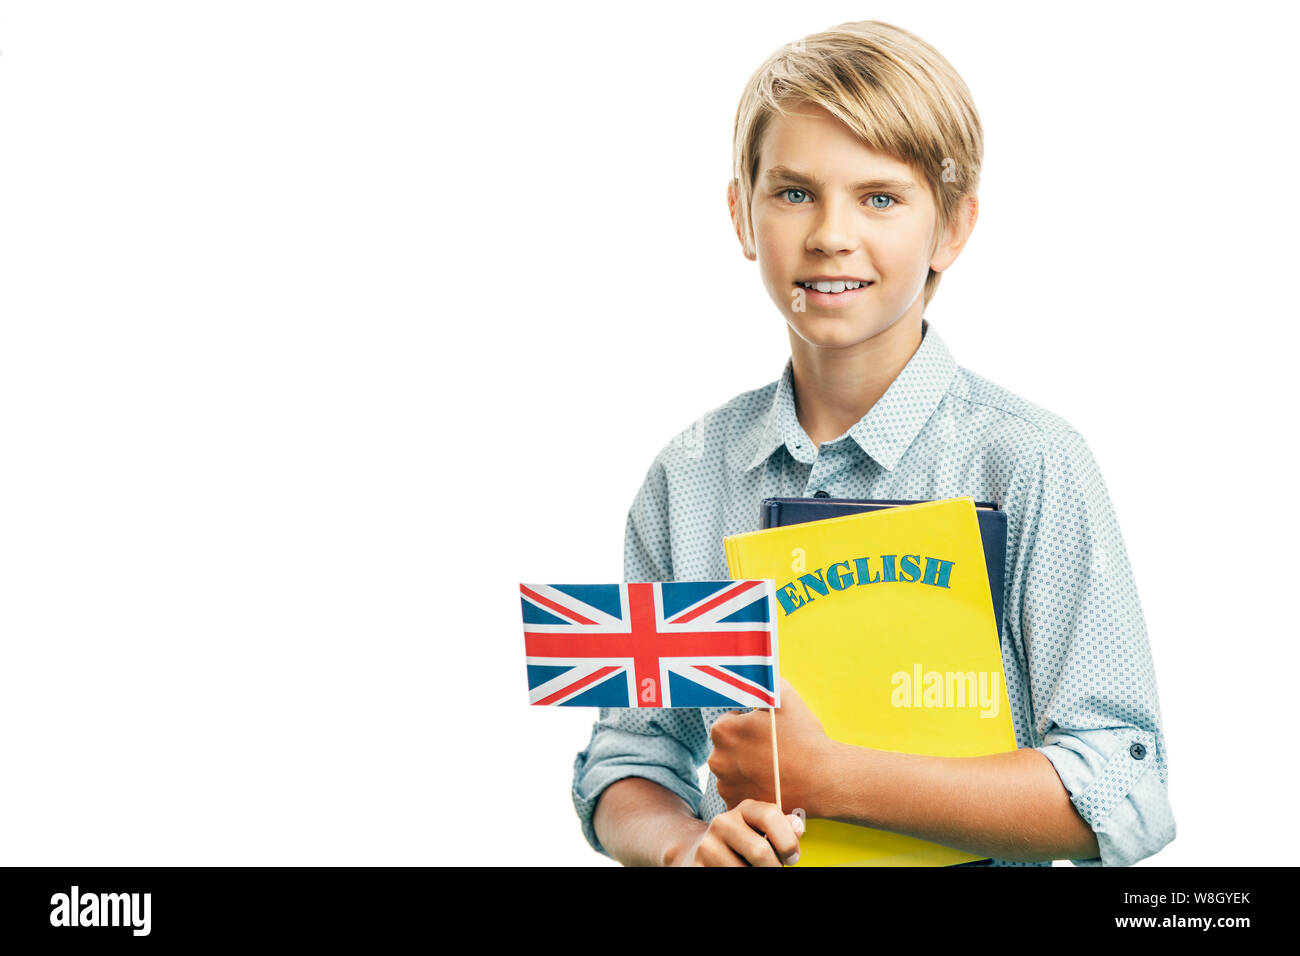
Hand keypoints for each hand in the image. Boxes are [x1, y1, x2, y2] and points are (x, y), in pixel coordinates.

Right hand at [666, 799, 804, 866]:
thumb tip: (797, 826)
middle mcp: (722, 822)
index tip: (792, 858)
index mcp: (744, 809)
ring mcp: (707, 846)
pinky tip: (737, 870)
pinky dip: (739, 879)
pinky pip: (728, 877)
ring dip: (755, 875)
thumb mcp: (763, 830)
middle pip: (759, 851)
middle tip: (774, 869)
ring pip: (744, 871)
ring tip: (751, 869)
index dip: (788, 841)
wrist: (702, 852)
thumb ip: (783, 829)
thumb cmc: (745, 844)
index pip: (770, 816)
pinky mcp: (697, 866)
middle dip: (774, 867)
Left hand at [707, 678, 833, 815]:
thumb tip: (752, 672)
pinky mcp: (737, 807)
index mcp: (723, 731)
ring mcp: (726, 787)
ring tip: (772, 770)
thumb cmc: (803, 737)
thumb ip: (762, 682)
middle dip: (742, 748)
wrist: (823, 779)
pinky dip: (749, 791)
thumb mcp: (784, 696)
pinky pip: (738, 794)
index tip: (765, 732)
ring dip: (745, 770)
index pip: (728, 723)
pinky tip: (769, 786)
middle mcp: (717, 760)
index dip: (747, 724)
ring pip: (731, 773)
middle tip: (770, 752)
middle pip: (726, 749)